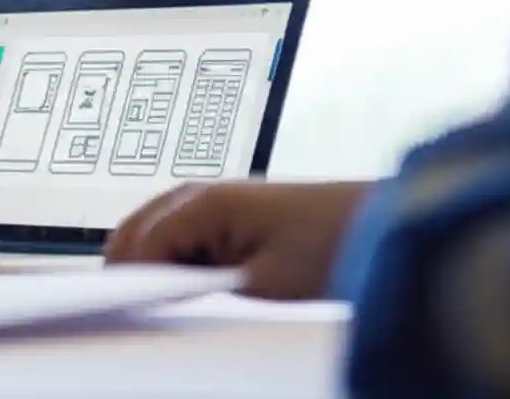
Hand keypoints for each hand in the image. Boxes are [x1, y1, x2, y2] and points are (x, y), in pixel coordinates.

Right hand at [105, 181, 372, 299]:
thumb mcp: (259, 283)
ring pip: (149, 233)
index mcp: (201, 202)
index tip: (129, 318)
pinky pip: (177, 235)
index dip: (130, 284)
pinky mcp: (224, 210)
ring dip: (149, 265)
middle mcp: (196, 192)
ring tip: (162, 303)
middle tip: (137, 314)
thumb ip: (197, 288)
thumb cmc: (331, 245)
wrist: (381, 225)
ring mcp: (208, 198)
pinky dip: (172, 259)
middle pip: (131, 233)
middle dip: (129, 271)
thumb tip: (154, 295)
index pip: (138, 246)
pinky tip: (186, 287)